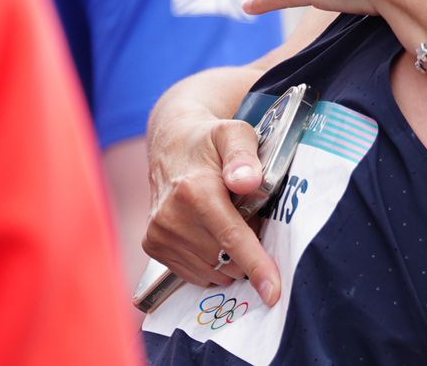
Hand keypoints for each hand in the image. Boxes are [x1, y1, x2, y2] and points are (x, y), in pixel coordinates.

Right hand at [143, 108, 281, 303]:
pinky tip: (212, 234)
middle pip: (227, 260)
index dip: (257, 267)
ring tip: (228, 222)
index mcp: (195, 192)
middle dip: (248, 251)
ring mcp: (158, 234)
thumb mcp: (235, 133)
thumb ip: (244, 156)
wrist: (172, 144)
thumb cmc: (211, 140)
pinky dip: (213, 263)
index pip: (232, 239)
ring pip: (212, 272)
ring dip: (230, 258)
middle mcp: (171, 217)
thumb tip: (248, 181)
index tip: (273, 293)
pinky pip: (195, 273)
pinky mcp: (153, 245)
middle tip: (249, 217)